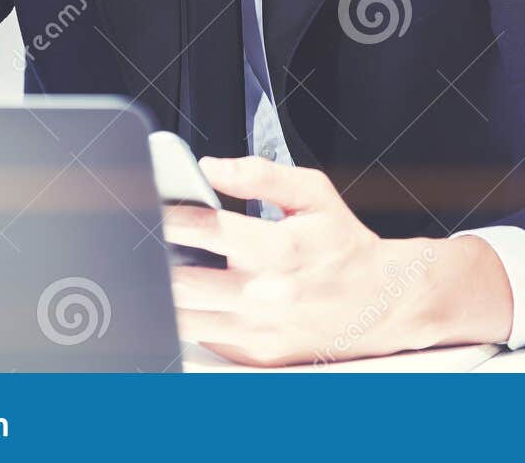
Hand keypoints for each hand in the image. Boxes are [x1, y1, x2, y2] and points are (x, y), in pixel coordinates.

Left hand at [163, 155, 512, 366]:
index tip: (151, 205)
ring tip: (158, 269)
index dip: (170, 215)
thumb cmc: (344, 245)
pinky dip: (190, 316)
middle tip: (143, 240)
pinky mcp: (255, 356)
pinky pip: (203, 337)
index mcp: (279, 248)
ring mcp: (258, 332)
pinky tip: (190, 296)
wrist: (381, 302)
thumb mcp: (315, 194)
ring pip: (183, 317)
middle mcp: (266, 295)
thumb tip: (212, 167)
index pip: (205, 228)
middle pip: (181, 281)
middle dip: (156, 258)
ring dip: (162, 293)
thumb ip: (262, 173)